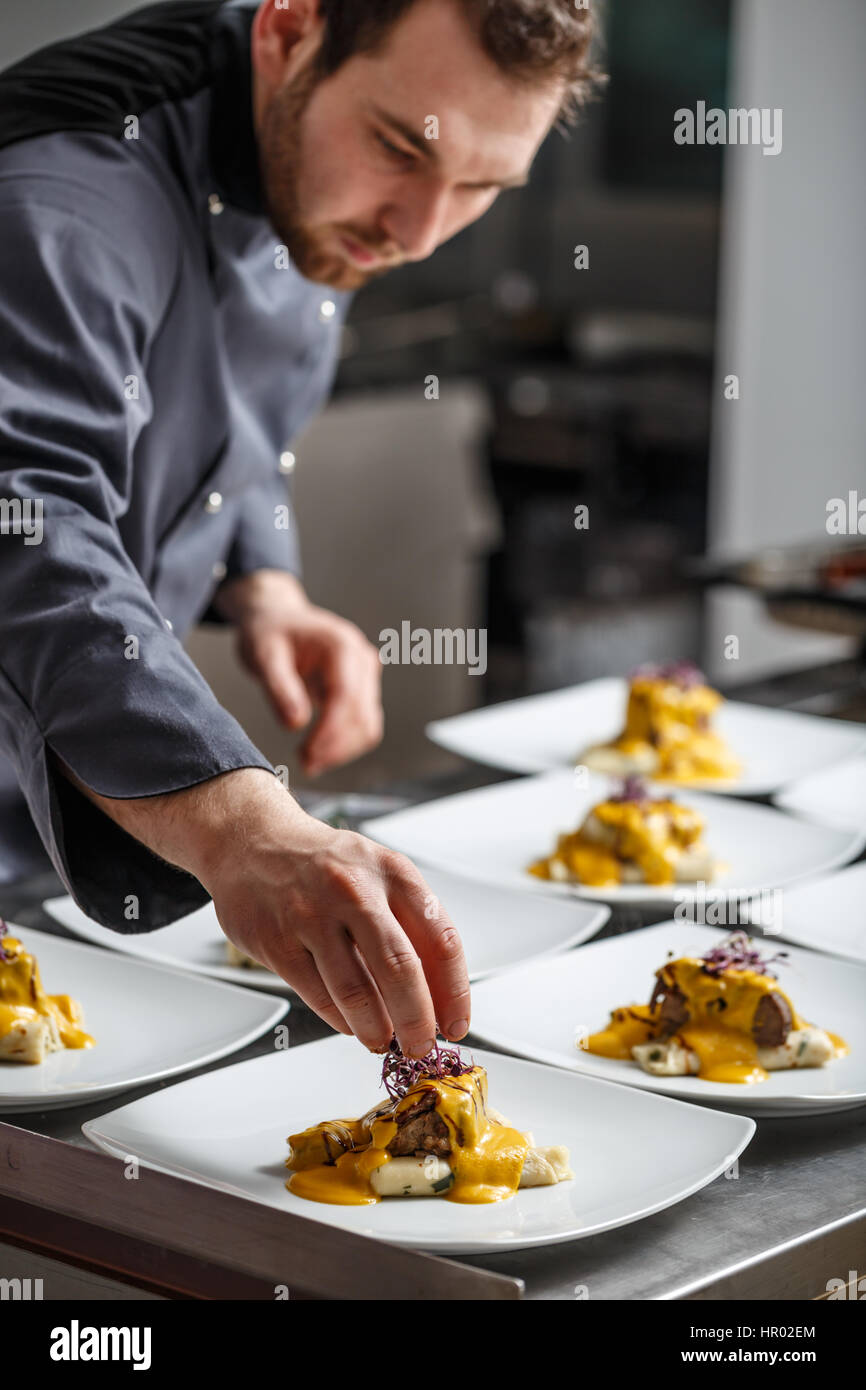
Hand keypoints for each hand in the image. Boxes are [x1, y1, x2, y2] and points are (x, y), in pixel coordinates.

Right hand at [193, 775, 470, 1054]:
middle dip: (417, 1021)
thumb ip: (408, 925)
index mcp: (392, 872)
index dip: (454, 993)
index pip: (441, 941)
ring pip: (357, 991)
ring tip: (382, 1039)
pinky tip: (349, 1022)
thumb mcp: (377, 873)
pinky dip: (341, 1019)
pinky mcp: (276, 940)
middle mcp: (355, 890)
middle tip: (421, 1045)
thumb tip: (436, 995)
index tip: (455, 1023)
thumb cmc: (322, 865)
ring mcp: (311, 915)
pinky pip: (318, 995)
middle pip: (402, 969)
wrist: (251, 842)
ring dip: (376, 1029)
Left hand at [216, 570, 382, 775]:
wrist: (277, 619)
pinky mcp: (362, 689)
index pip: (346, 696)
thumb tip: (295, 723)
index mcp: (341, 645)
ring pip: (368, 725)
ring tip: (309, 762)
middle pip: (363, 715)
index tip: (307, 755)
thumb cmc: (269, 632)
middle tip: (304, 765)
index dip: (330, 731)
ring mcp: (366, 674)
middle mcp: (362, 658)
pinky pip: (363, 724)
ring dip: (342, 750)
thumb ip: (279, 688)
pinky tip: (319, 751)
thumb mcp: (263, 656)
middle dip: (336, 747)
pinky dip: (345, 744)